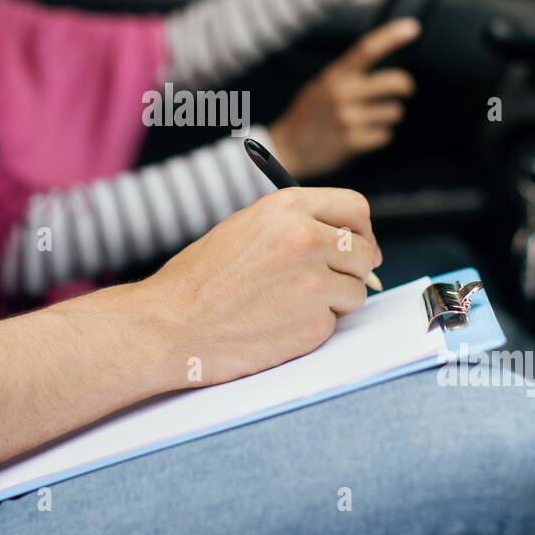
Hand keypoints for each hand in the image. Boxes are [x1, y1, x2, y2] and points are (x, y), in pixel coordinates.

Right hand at [137, 187, 381, 388]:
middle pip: (363, 251)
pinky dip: (313, 327)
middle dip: (352, 268)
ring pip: (355, 291)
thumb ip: (296, 226)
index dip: (361, 228)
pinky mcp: (314, 325)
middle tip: (331, 281)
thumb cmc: (200, 280)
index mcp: (287, 208)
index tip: (360, 243)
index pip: (355, 208)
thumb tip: (348, 242)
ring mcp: (313, 283)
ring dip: (334, 300)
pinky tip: (277, 325)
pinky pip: (334, 323)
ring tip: (288, 304)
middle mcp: (306, 239)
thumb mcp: (246, 229)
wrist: (171, 326)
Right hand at [268, 18, 419, 178]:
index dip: (391, 37)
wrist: (286, 149)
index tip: (412, 27)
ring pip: (393, 111)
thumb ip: (347, 76)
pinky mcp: (351, 142)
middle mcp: (341, 94)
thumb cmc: (309, 115)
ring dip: (389, 115)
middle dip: (406, 86)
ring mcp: (346, 119)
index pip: (366, 49)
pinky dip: (380, 136)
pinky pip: (385, 135)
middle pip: (393, 82)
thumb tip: (386, 71)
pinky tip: (364, 136)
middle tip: (406, 90)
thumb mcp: (321, 86)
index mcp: (334, 76)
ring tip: (370, 119)